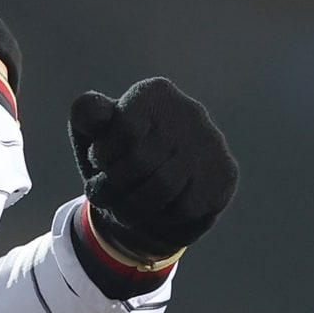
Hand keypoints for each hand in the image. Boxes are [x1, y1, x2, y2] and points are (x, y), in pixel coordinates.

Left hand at [69, 78, 237, 260]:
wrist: (155, 198)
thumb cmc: (119, 161)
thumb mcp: (93, 136)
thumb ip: (88, 115)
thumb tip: (97, 114)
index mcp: (154, 94)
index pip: (123, 129)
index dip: (103, 157)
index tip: (101, 163)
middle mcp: (189, 110)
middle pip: (141, 162)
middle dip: (112, 189)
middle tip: (104, 197)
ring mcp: (212, 142)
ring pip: (164, 187)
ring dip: (132, 209)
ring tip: (122, 211)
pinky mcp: (226, 174)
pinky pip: (186, 207)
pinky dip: (163, 218)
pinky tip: (158, 211)